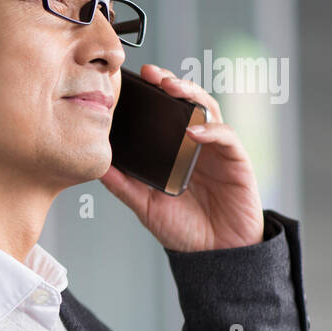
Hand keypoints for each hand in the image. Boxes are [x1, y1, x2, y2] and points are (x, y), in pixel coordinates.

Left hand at [99, 64, 265, 251]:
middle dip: (171, 83)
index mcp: (176, 149)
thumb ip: (122, 184)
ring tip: (171, 88)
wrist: (214, 256)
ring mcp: (218, 150)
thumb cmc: (183, 229)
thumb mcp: (144, 204)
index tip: (132, 81)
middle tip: (152, 74)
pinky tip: (193, 130)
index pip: (165, 112)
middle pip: (187, 102)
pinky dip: (211, 130)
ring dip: (191, 96)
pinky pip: (226, 137)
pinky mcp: (237, 161)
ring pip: (208, 110)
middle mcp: (198, 144)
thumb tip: (94, 164)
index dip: (153, 93)